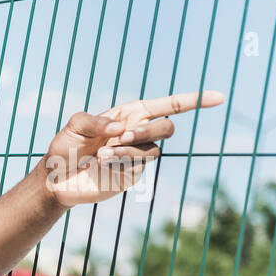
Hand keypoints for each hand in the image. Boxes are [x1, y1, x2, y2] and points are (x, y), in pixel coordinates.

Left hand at [42, 90, 223, 207]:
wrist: (56, 178)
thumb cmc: (65, 147)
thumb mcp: (75, 125)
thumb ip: (96, 120)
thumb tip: (120, 126)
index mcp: (131, 115)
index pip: (169, 106)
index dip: (194, 101)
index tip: (219, 97)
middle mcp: (138, 134)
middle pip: (166, 128)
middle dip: (146, 130)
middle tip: (118, 136)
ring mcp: (137, 156)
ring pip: (153, 150)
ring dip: (128, 150)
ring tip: (100, 154)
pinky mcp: (131, 176)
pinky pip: (138, 167)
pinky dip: (119, 162)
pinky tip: (100, 164)